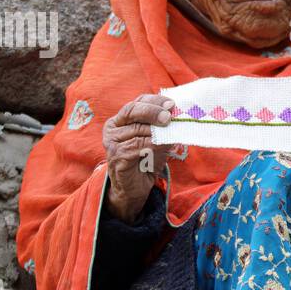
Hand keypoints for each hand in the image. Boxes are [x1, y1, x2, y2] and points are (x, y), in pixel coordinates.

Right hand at [101, 93, 174, 221]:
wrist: (133, 188)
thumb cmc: (145, 161)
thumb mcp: (156, 140)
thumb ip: (163, 128)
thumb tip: (178, 117)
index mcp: (120, 120)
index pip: (136, 103)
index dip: (154, 101)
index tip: (171, 104)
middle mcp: (113, 128)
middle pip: (132, 111)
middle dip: (153, 112)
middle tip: (169, 117)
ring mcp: (112, 142)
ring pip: (137, 130)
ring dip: (156, 133)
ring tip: (170, 136)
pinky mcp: (116, 156)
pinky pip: (137, 146)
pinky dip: (152, 146)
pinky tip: (161, 148)